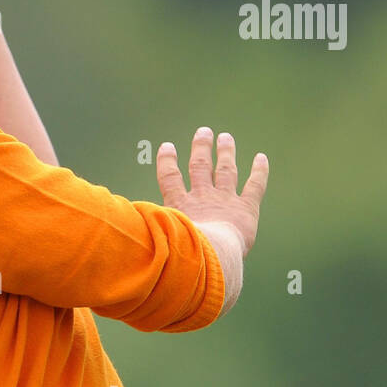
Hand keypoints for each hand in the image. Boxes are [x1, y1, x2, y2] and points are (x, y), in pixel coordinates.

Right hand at [156, 127, 268, 256]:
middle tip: (204, 132)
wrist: (211, 255)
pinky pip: (254, 185)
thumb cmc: (183, 254)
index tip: (167, 146)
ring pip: (226, 170)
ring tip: (226, 137)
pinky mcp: (246, 208)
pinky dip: (259, 171)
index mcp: (179, 205)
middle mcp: (202, 197)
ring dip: (226, 152)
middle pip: (200, 166)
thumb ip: (146, 226)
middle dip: (202, 147)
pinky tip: (261, 158)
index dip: (167, 161)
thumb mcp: (157, 237)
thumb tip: (124, 223)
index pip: (170, 178)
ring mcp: (225, 200)